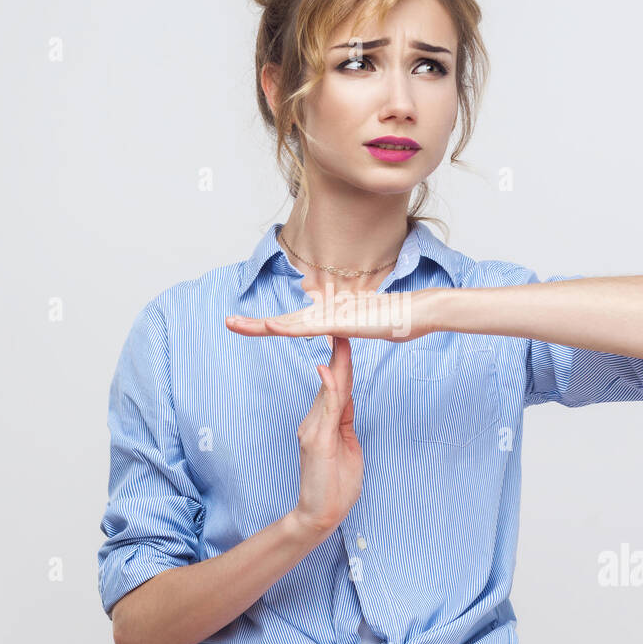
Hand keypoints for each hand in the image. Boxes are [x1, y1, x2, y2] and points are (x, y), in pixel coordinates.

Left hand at [225, 288, 436, 343]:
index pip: (291, 324)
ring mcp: (331, 317)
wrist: (415, 312)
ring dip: (261, 324)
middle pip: (282, 321)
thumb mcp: (364, 328)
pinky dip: (289, 326)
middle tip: (227, 323)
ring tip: (236, 324)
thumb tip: (341, 331)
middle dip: (254, 324)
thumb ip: (349, 329)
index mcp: (328, 319)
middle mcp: (325, 314)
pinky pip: (310, 326)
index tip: (246, 326)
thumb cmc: (394, 319)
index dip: (268, 326)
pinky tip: (271, 328)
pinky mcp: (341, 322)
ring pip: (289, 322)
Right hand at [292, 335, 362, 535]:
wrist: (320, 515)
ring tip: (341, 337)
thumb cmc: (336, 485)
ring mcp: (312, 430)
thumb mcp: (347, 445)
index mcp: (323, 422)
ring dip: (336, 363)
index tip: (348, 337)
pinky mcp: (315, 441)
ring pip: (329, 391)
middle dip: (339, 353)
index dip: (342, 361)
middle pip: (332, 382)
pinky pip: (326, 410)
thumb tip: (347, 397)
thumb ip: (344, 420)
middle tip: (345, 323)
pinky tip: (330, 371)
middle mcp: (314, 421)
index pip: (336, 386)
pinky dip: (329, 389)